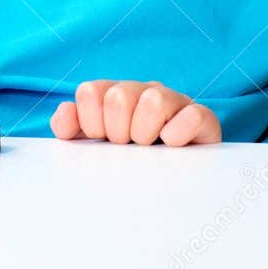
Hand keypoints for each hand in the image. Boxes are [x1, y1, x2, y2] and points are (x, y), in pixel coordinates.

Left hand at [49, 80, 220, 145]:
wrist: (174, 177)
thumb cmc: (129, 158)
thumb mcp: (95, 144)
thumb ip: (71, 128)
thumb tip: (65, 112)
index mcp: (114, 92)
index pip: (89, 91)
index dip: (90, 122)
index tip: (101, 139)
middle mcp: (143, 90)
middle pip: (118, 97)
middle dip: (118, 132)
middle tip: (128, 146)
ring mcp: (174, 100)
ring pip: (153, 101)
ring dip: (145, 134)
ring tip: (149, 147)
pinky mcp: (201, 117)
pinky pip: (191, 115)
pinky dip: (178, 134)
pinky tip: (173, 146)